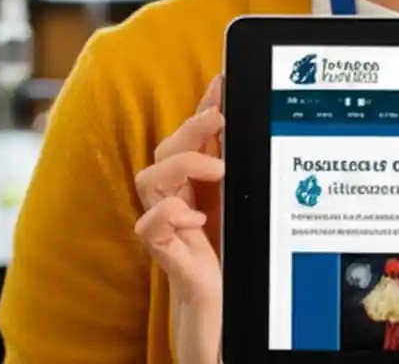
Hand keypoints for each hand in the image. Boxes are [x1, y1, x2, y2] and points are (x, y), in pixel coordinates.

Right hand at [135, 76, 225, 363]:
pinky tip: (195, 219)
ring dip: (181, 167)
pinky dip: (168, 216)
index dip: (202, 108)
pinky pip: (149, 228)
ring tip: (216, 172)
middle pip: (165, 150)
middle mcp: (178, 203)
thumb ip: (241, 171)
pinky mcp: (167, 258)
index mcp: (199, 188)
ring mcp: (169, 230)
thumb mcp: (243, 208)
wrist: (223, 319)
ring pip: (149, 179)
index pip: (194, 139)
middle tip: (220, 121)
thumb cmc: (231, 263)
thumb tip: (249, 127)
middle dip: (191, 130)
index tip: (222, 81)